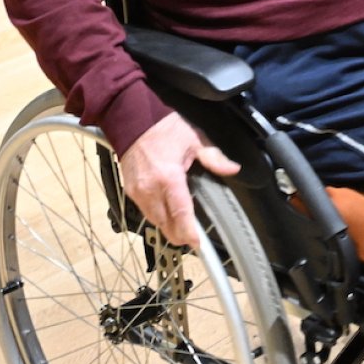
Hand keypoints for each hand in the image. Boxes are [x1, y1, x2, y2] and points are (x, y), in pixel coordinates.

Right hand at [120, 112, 240, 248]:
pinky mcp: (129, 191)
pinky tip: (167, 216)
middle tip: (193, 240)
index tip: (197, 244)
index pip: (180, 212)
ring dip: (167, 228)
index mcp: (168, 177)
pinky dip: (157, 217)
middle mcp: (150, 189)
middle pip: (165, 223)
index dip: (188, 231)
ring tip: (182, 232)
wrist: (132, 119)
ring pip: (153, 220)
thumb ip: (214, 157)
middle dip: (179, 235)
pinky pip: (145, 211)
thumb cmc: (164, 128)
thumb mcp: (194, 139)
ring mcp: (137, 192)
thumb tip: (233, 169)